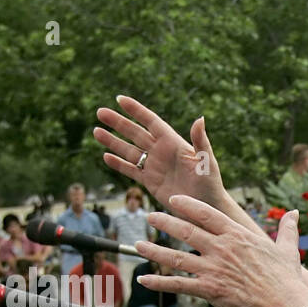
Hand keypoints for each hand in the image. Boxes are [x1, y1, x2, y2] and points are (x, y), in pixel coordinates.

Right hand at [94, 97, 226, 211]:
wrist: (207, 207)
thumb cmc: (211, 183)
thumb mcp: (206, 161)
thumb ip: (200, 140)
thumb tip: (200, 118)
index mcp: (173, 143)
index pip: (151, 122)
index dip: (136, 110)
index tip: (119, 99)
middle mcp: (161, 152)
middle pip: (135, 133)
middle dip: (118, 123)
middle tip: (100, 112)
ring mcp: (154, 166)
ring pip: (129, 151)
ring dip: (113, 141)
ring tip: (96, 131)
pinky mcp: (150, 182)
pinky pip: (131, 170)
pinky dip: (118, 164)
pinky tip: (106, 156)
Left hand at [135, 197, 307, 306]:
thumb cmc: (288, 280)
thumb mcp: (287, 249)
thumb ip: (287, 228)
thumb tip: (295, 213)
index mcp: (237, 236)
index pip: (206, 214)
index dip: (187, 205)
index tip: (174, 200)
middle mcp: (221, 249)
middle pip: (186, 231)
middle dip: (165, 222)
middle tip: (150, 216)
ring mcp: (213, 269)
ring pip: (176, 257)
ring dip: (155, 251)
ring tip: (138, 244)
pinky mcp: (209, 290)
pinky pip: (179, 285)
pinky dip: (160, 283)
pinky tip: (145, 280)